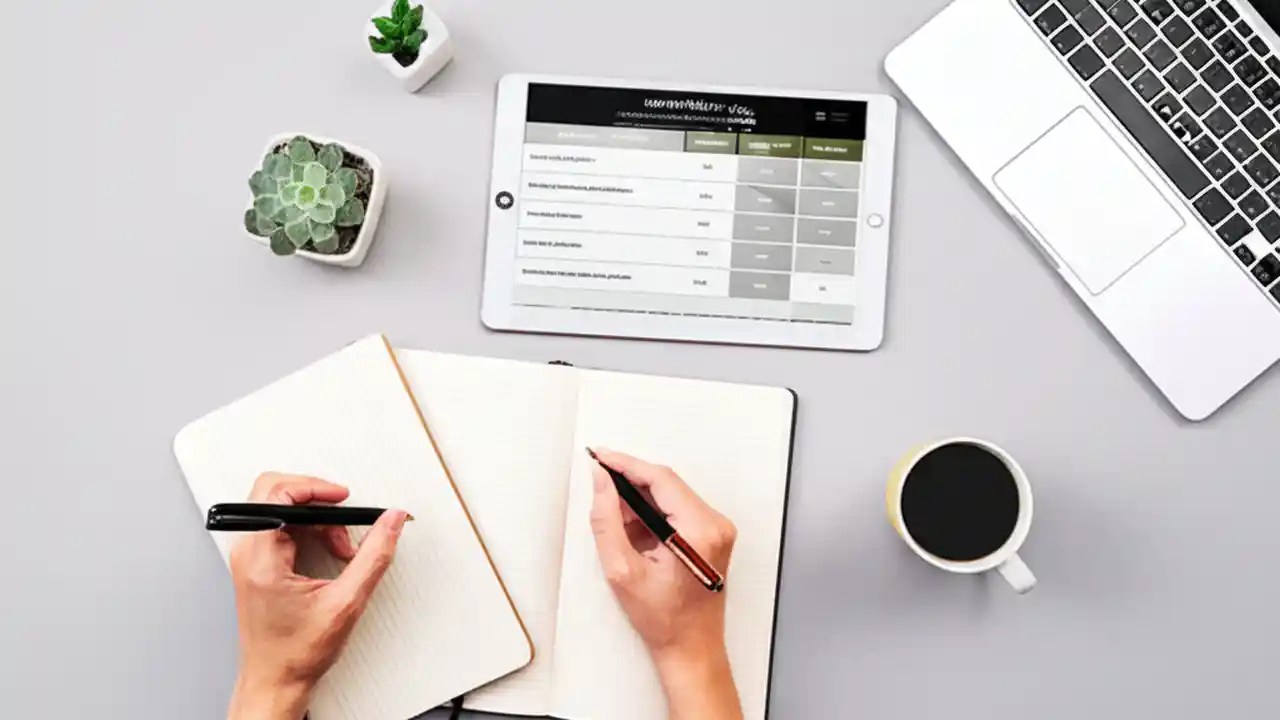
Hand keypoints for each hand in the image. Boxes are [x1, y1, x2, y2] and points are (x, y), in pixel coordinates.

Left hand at [226, 473, 408, 719]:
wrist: (276, 680)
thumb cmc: (296, 652)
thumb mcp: (346, 602)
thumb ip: (373, 555)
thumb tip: (390, 522)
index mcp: (261, 558)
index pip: (277, 493)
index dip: (315, 487)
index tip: (342, 498)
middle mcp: (248, 552)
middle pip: (278, 494)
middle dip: (319, 503)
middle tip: (344, 523)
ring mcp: (250, 557)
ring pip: (283, 510)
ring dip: (318, 522)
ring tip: (341, 549)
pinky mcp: (257, 563)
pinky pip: (282, 528)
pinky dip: (311, 533)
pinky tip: (330, 555)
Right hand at [588, 450, 742, 719]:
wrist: (691, 647)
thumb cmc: (664, 620)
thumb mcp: (622, 571)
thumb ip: (607, 521)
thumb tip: (602, 483)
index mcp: (700, 531)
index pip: (660, 479)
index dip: (626, 465)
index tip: (601, 457)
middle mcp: (716, 525)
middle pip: (667, 484)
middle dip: (631, 481)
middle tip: (600, 482)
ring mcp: (718, 529)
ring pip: (671, 495)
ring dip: (641, 498)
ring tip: (614, 514)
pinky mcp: (713, 535)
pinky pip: (678, 509)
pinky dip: (653, 512)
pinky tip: (633, 527)